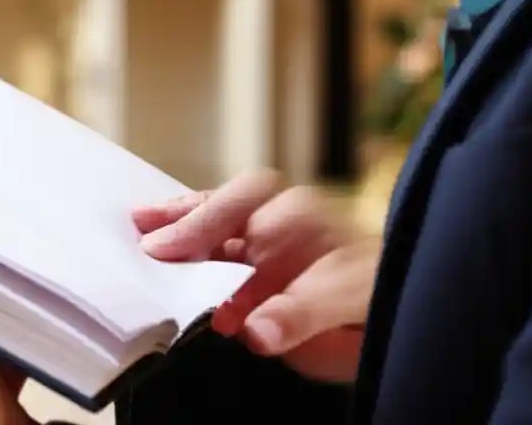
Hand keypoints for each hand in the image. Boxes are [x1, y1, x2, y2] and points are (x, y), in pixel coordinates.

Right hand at [133, 170, 379, 382]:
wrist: (392, 324)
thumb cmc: (380, 297)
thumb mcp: (347, 301)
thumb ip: (301, 314)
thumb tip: (257, 331)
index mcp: (299, 214)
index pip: (241, 201)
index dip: (201, 221)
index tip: (168, 248)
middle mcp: (276, 226)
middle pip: (218, 209)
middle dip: (177, 217)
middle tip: (139, 228)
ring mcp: (264, 253)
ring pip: (212, 237)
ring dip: (179, 242)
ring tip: (143, 248)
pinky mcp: (256, 281)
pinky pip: (216, 272)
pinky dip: (194, 280)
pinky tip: (176, 293)